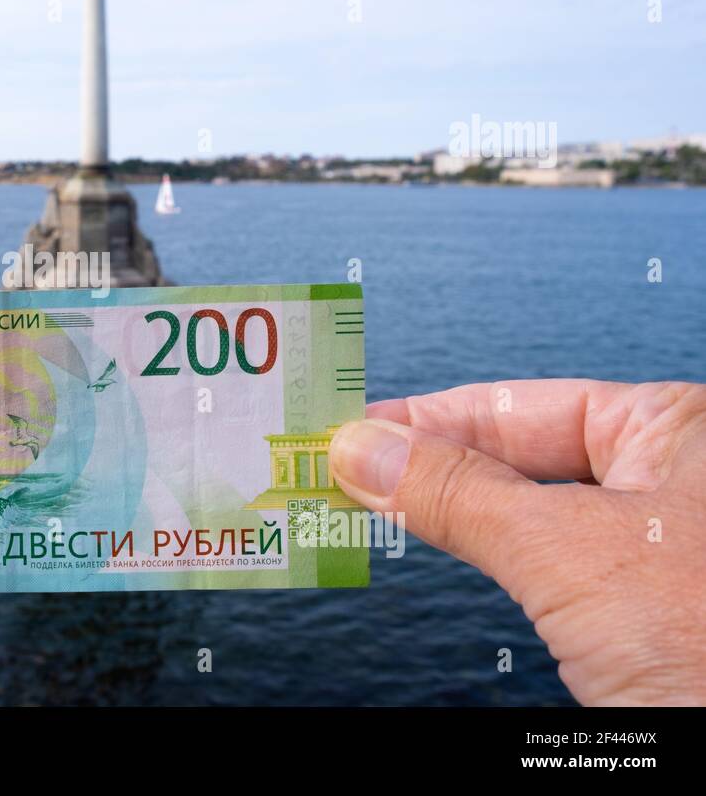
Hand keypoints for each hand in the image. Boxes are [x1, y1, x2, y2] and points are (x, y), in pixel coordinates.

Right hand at [329, 379, 705, 705]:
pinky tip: (442, 546)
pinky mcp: (648, 611)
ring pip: (530, 511)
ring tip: (372, 504)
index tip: (352, 429)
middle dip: (430, 462)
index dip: (428, 416)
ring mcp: (663, 547)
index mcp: (681, 430)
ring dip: (450, 509)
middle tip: (345, 469)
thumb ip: (455, 492)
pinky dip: (485, 553)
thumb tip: (362, 448)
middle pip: (522, 454)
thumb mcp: (564, 551)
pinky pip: (546, 563)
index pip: (523, 406)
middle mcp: (676, 480)